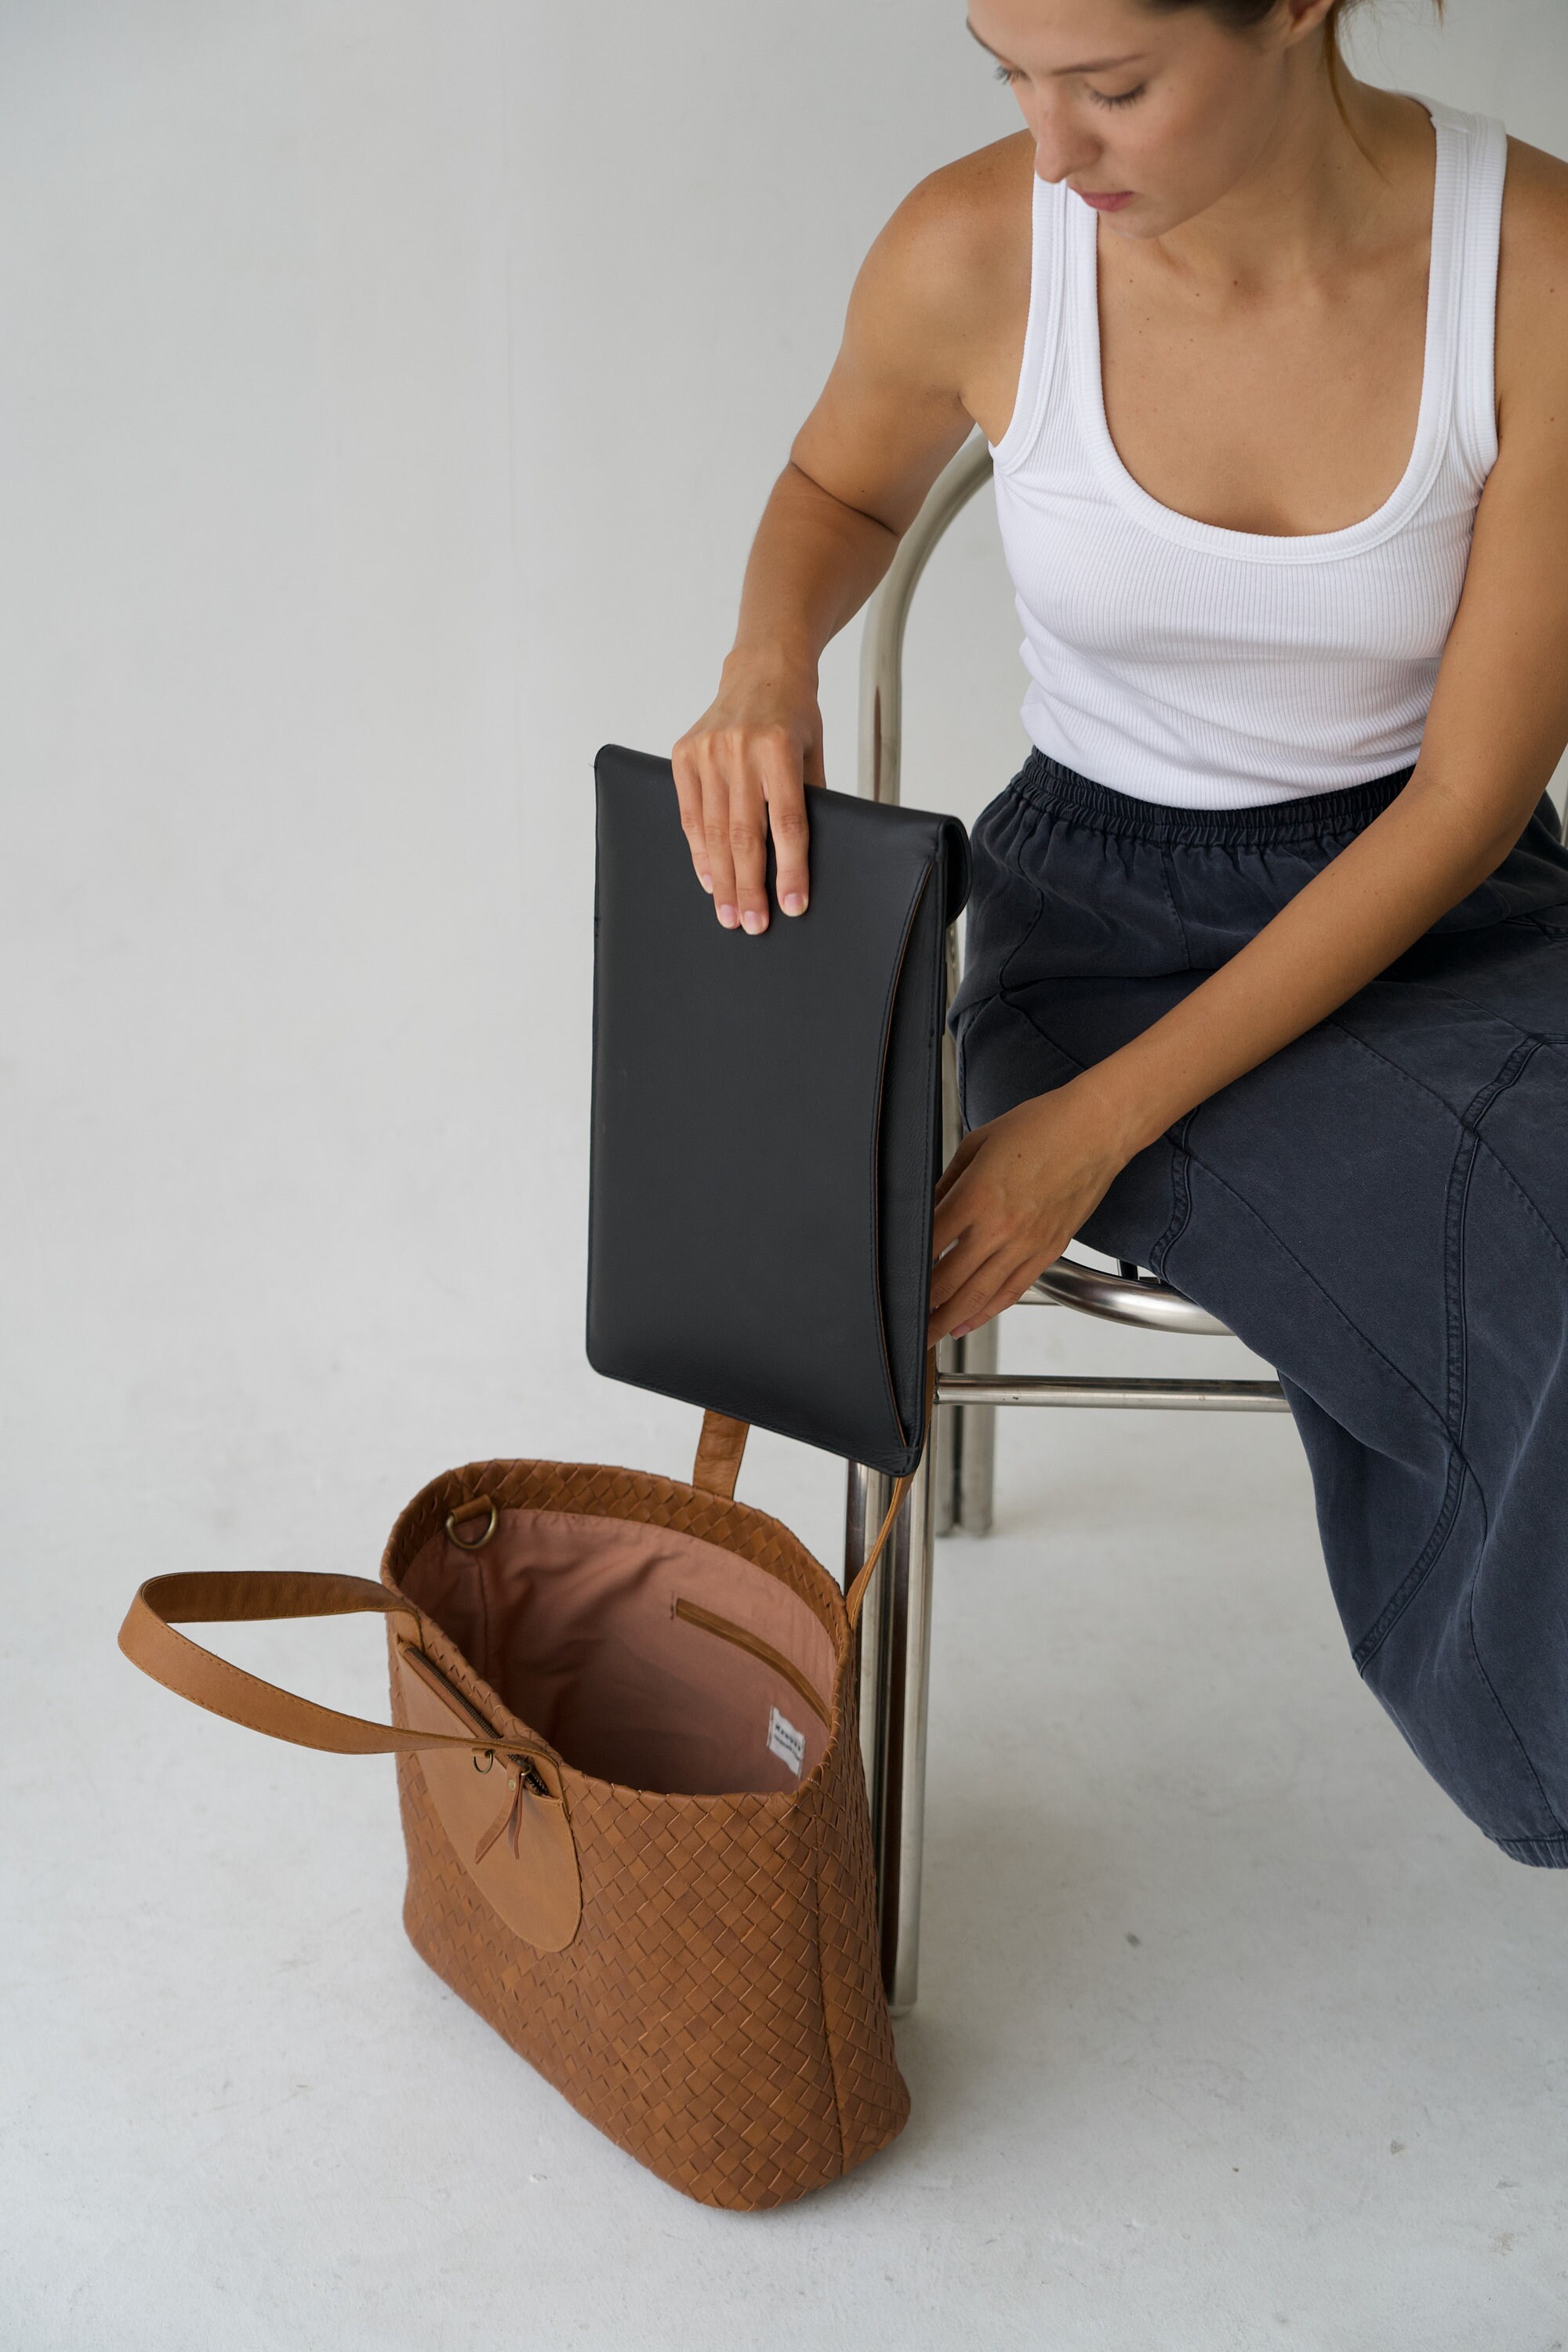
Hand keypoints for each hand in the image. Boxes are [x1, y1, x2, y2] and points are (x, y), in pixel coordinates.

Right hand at [671, 650, 824, 934]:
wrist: (761, 670)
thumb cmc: (795, 717)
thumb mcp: (813, 753)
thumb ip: (809, 800)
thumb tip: (804, 862)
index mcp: (780, 749)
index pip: (786, 823)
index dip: (790, 869)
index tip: (793, 906)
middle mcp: (739, 750)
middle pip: (744, 834)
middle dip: (749, 886)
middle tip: (754, 926)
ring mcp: (708, 751)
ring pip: (714, 831)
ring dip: (722, 879)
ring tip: (730, 915)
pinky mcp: (684, 754)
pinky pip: (690, 814)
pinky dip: (699, 851)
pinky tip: (710, 880)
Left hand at [927, 1080, 1130, 1346]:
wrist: (1096, 1130)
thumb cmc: (1042, 1127)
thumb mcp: (979, 1143)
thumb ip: (949, 1181)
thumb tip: (929, 1208)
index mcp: (977, 1196)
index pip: (929, 1244)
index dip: (908, 1265)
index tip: (895, 1277)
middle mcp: (1000, 1228)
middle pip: (949, 1281)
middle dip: (923, 1305)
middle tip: (905, 1320)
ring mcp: (1026, 1244)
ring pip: (979, 1296)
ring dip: (951, 1319)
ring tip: (930, 1335)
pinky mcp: (1048, 1252)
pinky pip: (1013, 1291)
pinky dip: (988, 1311)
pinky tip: (969, 1321)